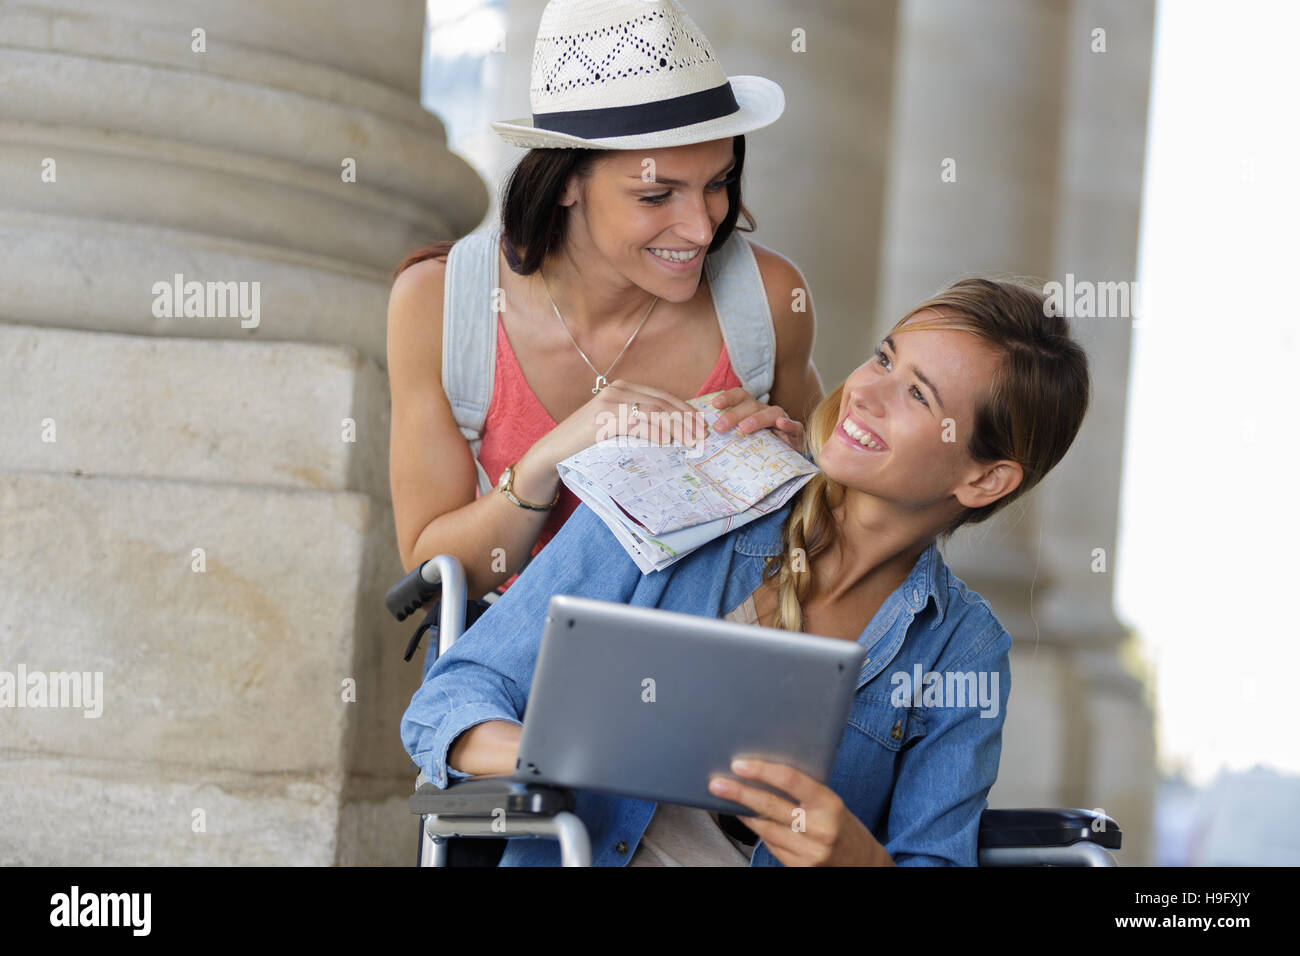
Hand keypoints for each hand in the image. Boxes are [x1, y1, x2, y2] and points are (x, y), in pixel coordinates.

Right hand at [536, 379, 709, 465]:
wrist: (555, 450)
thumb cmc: (588, 442)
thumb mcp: (618, 428)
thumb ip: (640, 423)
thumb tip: (674, 431)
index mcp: (624, 388)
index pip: (662, 396)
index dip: (685, 409)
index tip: (701, 424)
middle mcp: (618, 390)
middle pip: (661, 402)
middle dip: (686, 419)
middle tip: (702, 434)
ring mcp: (610, 401)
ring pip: (653, 412)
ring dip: (676, 427)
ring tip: (690, 440)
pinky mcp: (603, 417)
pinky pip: (636, 422)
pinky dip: (654, 432)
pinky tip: (667, 441)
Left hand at [708, 388, 805, 453]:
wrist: (789, 458)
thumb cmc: (761, 446)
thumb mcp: (743, 439)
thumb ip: (727, 434)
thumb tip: (703, 435)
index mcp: (753, 409)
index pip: (740, 396)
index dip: (728, 397)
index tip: (714, 405)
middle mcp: (766, 411)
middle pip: (751, 405)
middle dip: (734, 414)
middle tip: (719, 427)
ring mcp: (783, 420)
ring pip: (772, 413)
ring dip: (757, 419)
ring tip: (744, 428)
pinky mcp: (797, 433)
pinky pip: (794, 426)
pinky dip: (788, 424)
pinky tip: (781, 423)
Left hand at [708, 758, 893, 865]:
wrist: (863, 863)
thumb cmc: (842, 825)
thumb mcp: (831, 803)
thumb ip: (804, 791)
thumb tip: (764, 774)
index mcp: (829, 804)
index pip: (791, 781)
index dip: (762, 771)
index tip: (739, 764)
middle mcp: (820, 829)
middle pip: (770, 807)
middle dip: (739, 794)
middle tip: (716, 784)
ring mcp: (809, 853)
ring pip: (765, 829)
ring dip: (743, 813)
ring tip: (726, 799)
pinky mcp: (800, 868)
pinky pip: (771, 846)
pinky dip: (759, 831)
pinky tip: (750, 819)